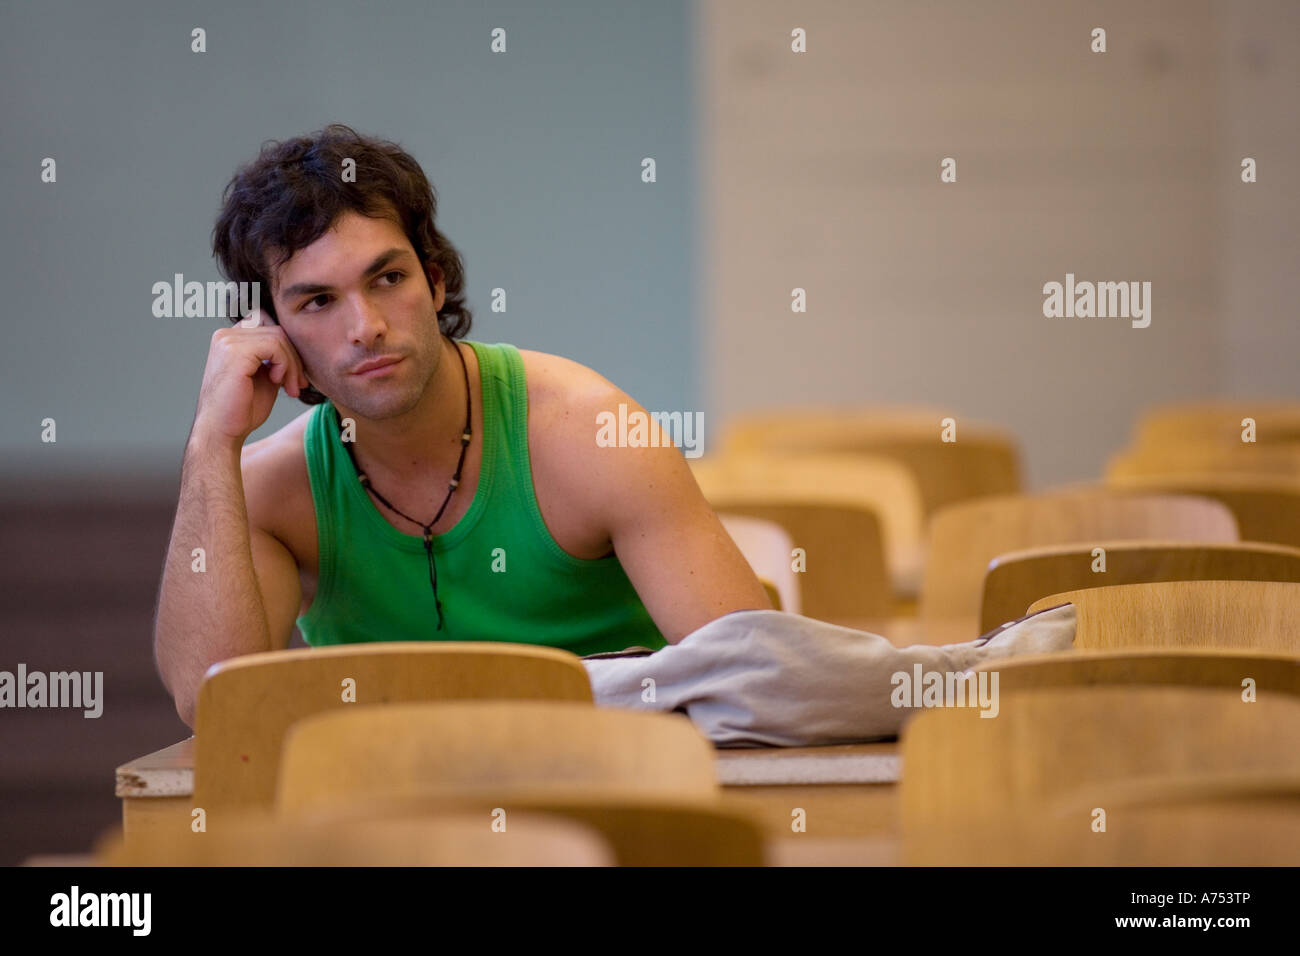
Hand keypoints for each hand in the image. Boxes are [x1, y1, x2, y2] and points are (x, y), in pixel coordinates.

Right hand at [191, 309, 311, 447]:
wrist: (222, 432)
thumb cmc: (242, 409)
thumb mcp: (264, 377)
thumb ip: (275, 359)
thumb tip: (297, 347)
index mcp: (229, 339)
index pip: (268, 324)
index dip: (286, 347)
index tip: (293, 375)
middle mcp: (225, 336)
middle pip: (277, 330)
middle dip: (294, 358)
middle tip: (298, 385)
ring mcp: (227, 341)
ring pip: (279, 337)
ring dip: (292, 365)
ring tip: (291, 388)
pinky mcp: (235, 352)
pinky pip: (275, 346)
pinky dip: (285, 365)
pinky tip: (278, 382)